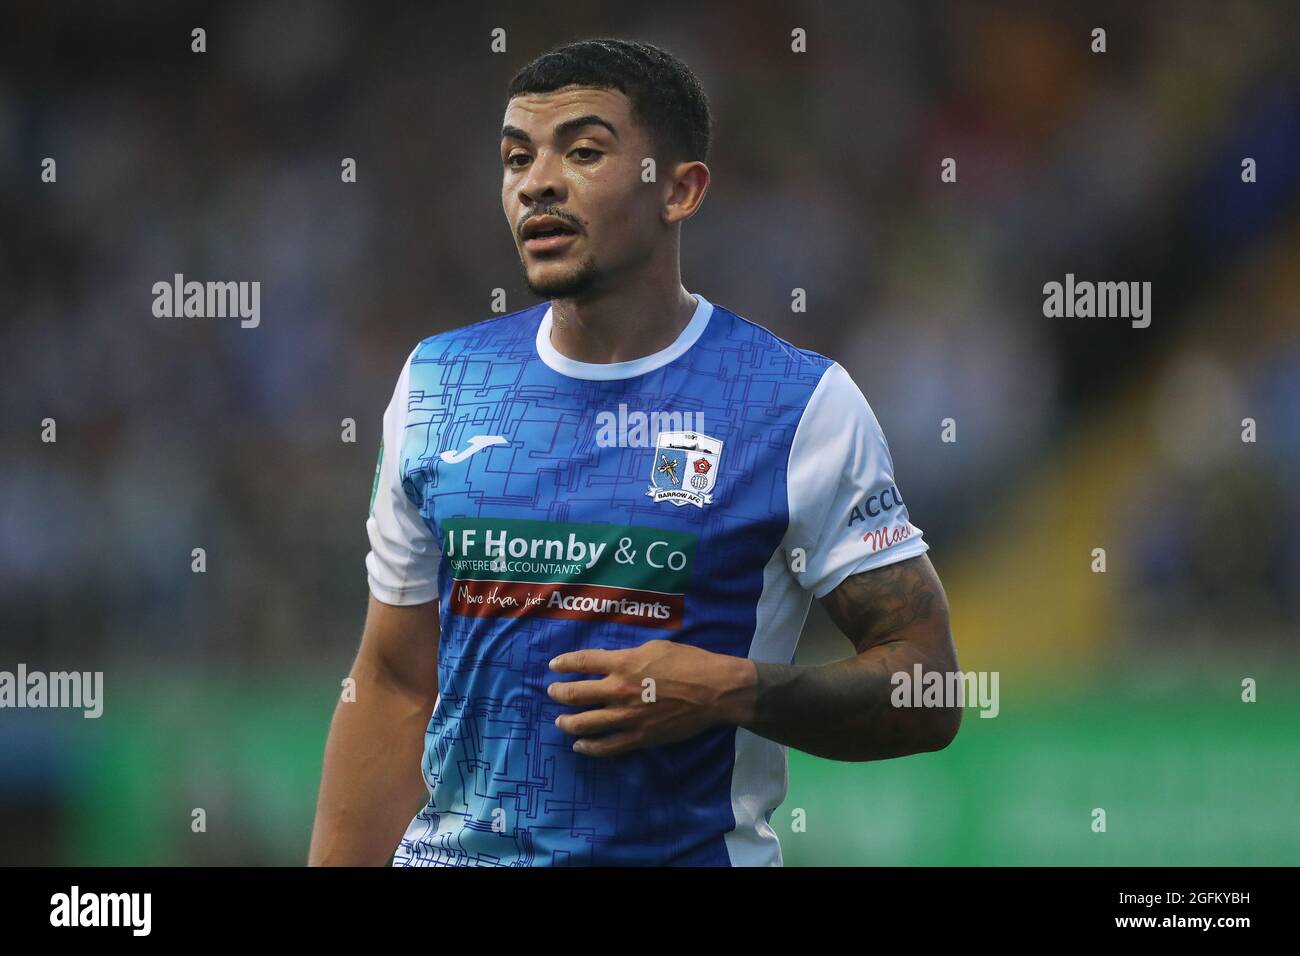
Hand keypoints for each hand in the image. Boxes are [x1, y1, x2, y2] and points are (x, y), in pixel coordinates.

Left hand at [547, 640, 756, 757]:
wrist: (713, 690)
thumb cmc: (688, 662)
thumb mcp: (655, 648)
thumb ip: (630, 655)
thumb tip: (615, 661)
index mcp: (623, 663)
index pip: (583, 661)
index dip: (564, 663)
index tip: (553, 666)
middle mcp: (618, 690)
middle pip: (576, 693)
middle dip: (559, 693)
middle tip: (553, 693)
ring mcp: (627, 716)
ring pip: (585, 723)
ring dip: (567, 722)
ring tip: (560, 721)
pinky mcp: (639, 737)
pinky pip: (607, 746)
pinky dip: (589, 747)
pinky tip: (580, 745)